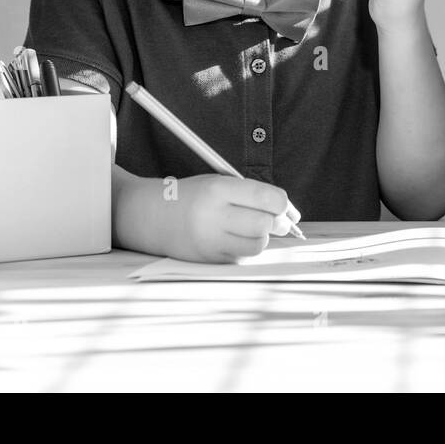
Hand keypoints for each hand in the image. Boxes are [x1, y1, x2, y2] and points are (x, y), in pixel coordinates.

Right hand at [164, 174, 300, 262]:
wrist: (152, 216)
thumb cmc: (196, 197)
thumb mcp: (221, 184)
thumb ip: (254, 195)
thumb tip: (292, 216)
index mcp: (219, 189)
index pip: (268, 199)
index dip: (284, 204)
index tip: (285, 207)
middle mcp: (213, 215)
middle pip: (265, 224)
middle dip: (277, 223)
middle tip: (275, 221)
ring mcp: (209, 240)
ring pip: (257, 245)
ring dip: (262, 237)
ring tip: (251, 229)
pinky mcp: (208, 259)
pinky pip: (242, 257)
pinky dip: (245, 249)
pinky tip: (232, 239)